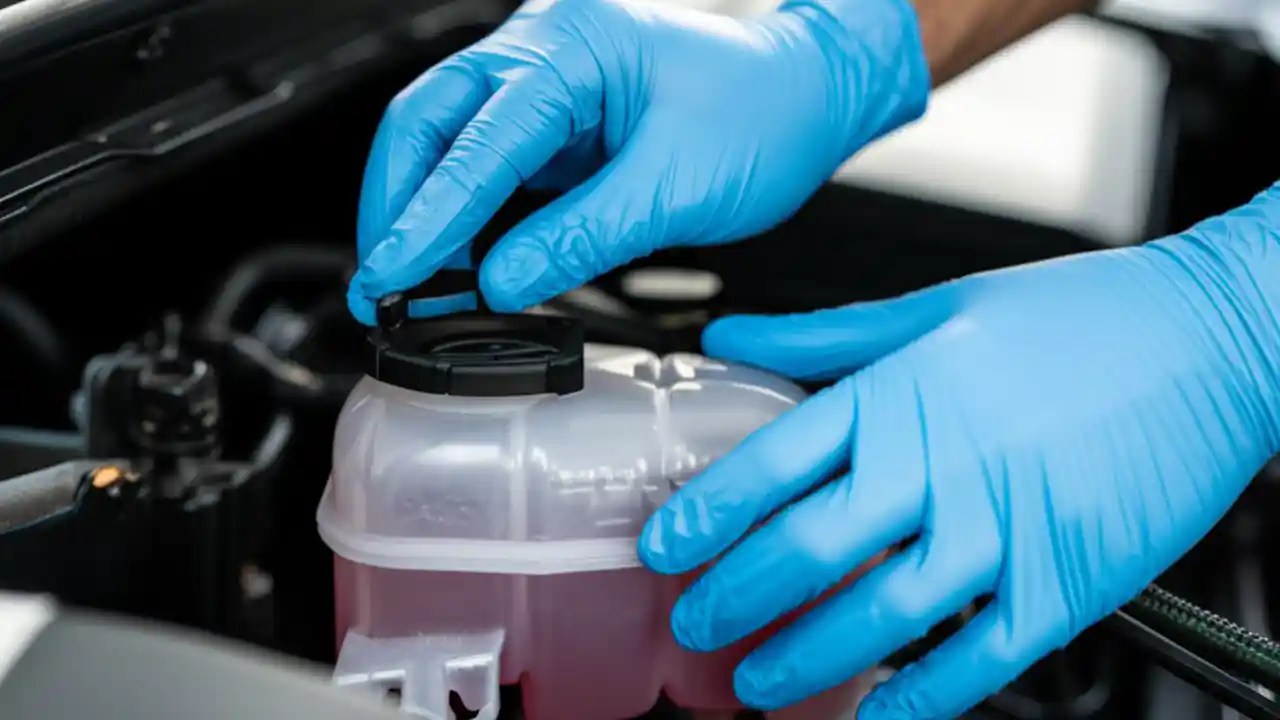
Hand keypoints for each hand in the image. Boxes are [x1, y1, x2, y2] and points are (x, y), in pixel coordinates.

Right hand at [347, 0, 929, 322]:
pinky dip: (465, 219)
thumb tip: (502, 285)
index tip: (393, 276)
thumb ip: (581, 236)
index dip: (429, 216)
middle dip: (398, 206)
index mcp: (571, 43)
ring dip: (423, 215)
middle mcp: (544, 50)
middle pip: (429, 123)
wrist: (811, 95)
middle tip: (380, 287)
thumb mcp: (676, 186)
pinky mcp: (555, 123)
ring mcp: (545, 85)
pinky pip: (488, 168)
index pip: (477, 138)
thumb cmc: (767, 114)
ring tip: (410, 291)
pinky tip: (457, 267)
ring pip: (448, 145)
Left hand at [638, 184, 1279, 717]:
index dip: (706, 513)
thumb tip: (734, 333)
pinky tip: (872, 717)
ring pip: (878, 614)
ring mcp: (1005, 531)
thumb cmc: (1082, 316)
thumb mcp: (940, 306)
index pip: (773, 463)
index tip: (664, 546)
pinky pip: (977, 658)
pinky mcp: (1065, 583)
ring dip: (805, 657)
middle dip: (733, 597)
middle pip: (808, 549)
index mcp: (902, 393)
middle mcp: (942, 465)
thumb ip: (824, 334)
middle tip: (693, 623)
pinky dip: (918, 698)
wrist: (1218, 334)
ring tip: (755, 682)